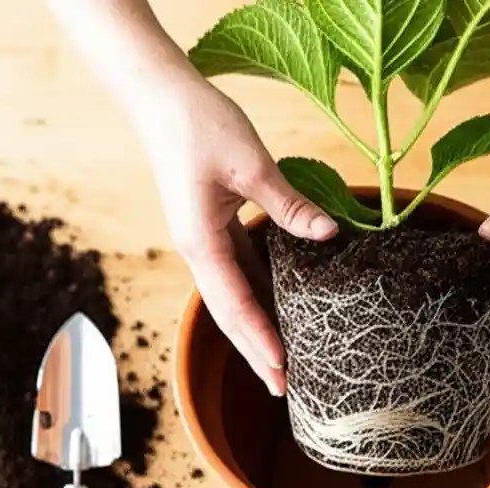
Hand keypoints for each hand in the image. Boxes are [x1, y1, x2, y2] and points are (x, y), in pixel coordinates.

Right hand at [140, 80, 337, 396]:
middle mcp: (198, 249)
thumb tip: (329, 235)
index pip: (235, 306)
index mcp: (201, 241)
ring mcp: (202, 239)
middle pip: (230, 313)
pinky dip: (257, 294)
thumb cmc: (199, 124)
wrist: (160, 96)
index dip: (260, 341)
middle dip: (255, 351)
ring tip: (284, 359)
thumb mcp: (251, 164)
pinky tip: (281, 306)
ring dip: (256, 327)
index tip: (282, 372)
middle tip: (283, 388)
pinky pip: (237, 270)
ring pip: (233, 295)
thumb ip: (289, 204)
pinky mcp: (210, 226)